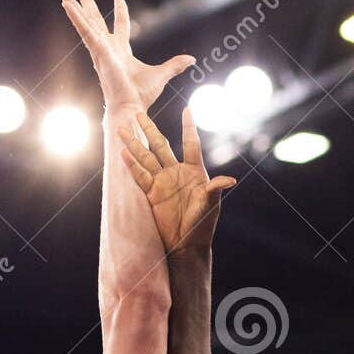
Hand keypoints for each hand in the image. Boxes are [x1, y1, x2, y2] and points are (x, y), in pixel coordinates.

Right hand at [57, 0, 194, 109]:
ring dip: (74, 5)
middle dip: (86, 4)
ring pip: (85, 22)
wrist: (131, 106)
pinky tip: (66, 5)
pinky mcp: (98, 51)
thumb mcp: (162, 74)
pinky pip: (85, 31)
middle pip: (95, 20)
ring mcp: (100, 48)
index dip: (120, 12)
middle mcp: (107, 47)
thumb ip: (175, 65)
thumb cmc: (141, 95)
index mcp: (120, 51)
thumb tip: (192, 60)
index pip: (120, 26)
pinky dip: (76, 18)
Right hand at [117, 109, 236, 255]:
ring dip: (135, 144)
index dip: (188, 127)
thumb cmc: (203, 224)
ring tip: (123, 128)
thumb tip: (229, 180)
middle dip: (149, 130)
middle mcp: (176, 172)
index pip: (191, 143)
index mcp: (194, 171)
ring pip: (146, 158)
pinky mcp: (151, 194)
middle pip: (161, 146)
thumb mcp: (210, 205)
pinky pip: (139, 176)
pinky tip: (123, 153)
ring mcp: (162, 182)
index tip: (187, 109)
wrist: (186, 244)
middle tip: (138, 114)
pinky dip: (131, 165)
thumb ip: (214, 190)